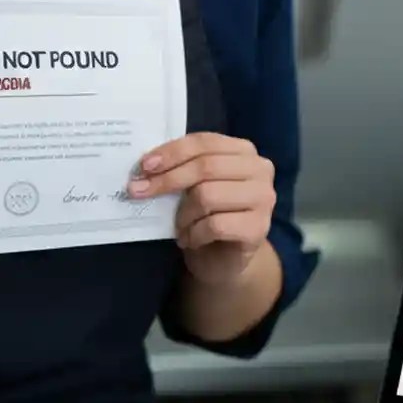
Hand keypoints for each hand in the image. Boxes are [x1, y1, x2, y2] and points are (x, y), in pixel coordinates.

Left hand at [130, 133, 275, 285]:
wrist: (226, 260)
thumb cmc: (208, 215)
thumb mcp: (195, 185)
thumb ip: (182, 168)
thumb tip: (147, 166)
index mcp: (244, 151)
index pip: (205, 142)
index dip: (173, 152)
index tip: (144, 166)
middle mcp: (260, 170)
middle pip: (206, 167)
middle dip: (168, 180)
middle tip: (139, 192)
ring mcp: (264, 199)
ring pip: (208, 196)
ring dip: (183, 215)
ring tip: (179, 226)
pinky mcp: (258, 228)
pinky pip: (215, 225)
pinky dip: (194, 234)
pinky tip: (190, 240)